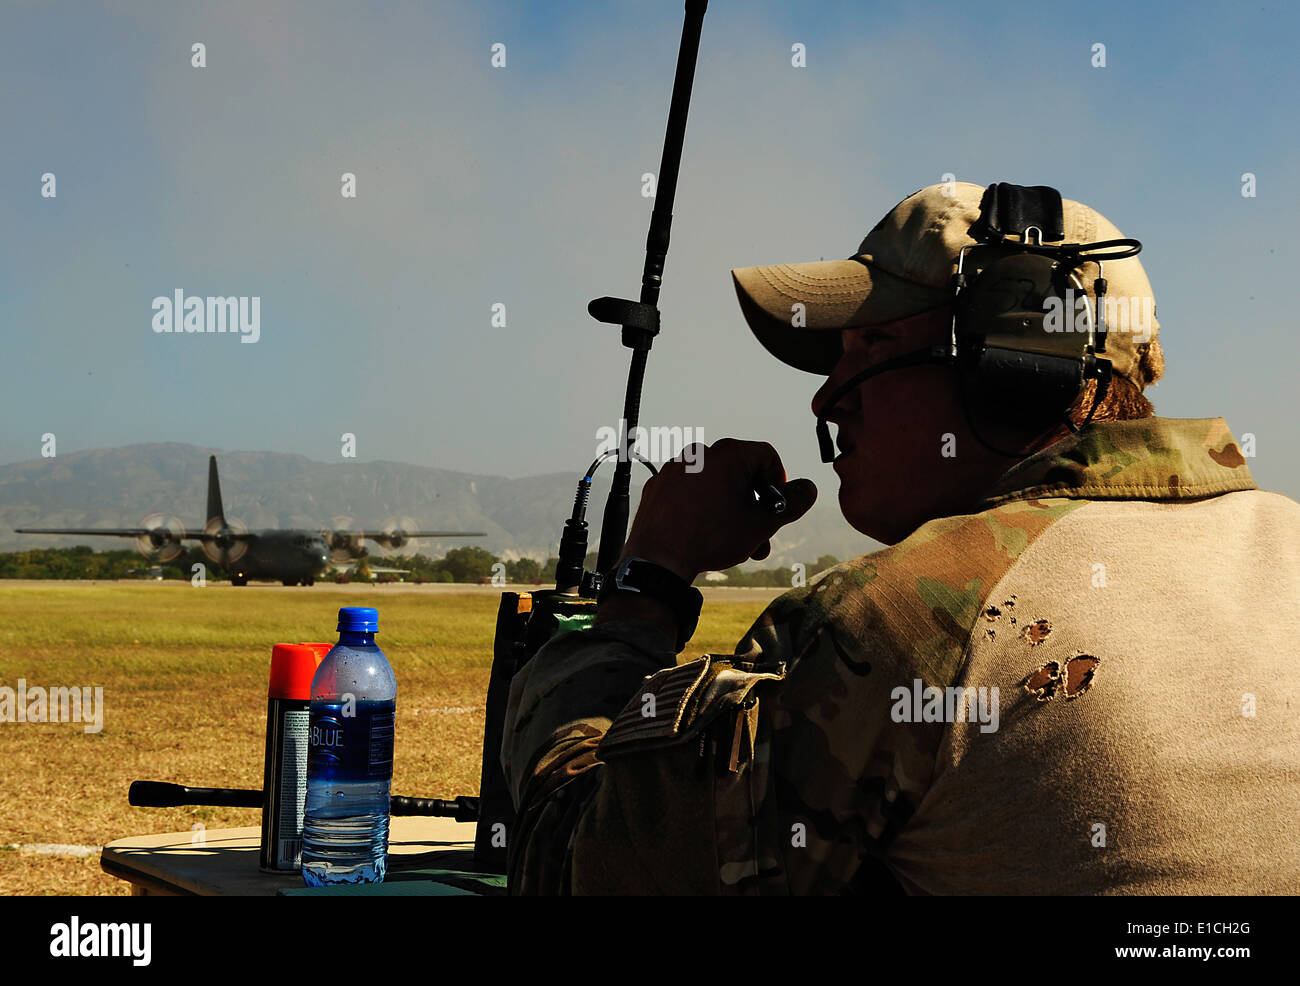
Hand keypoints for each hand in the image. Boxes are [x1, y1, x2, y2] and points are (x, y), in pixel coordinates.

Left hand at [618, 438, 816, 581]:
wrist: (658, 560)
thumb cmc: (712, 538)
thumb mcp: (762, 524)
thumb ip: (793, 504)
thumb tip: (809, 489)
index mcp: (727, 454)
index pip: (767, 456)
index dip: (780, 481)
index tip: (778, 506)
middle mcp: (699, 453)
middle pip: (740, 472)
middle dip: (754, 505)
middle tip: (759, 534)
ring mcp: (674, 468)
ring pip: (714, 484)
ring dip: (730, 509)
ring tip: (734, 542)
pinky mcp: (658, 486)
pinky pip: (689, 491)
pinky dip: (702, 507)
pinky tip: (703, 534)